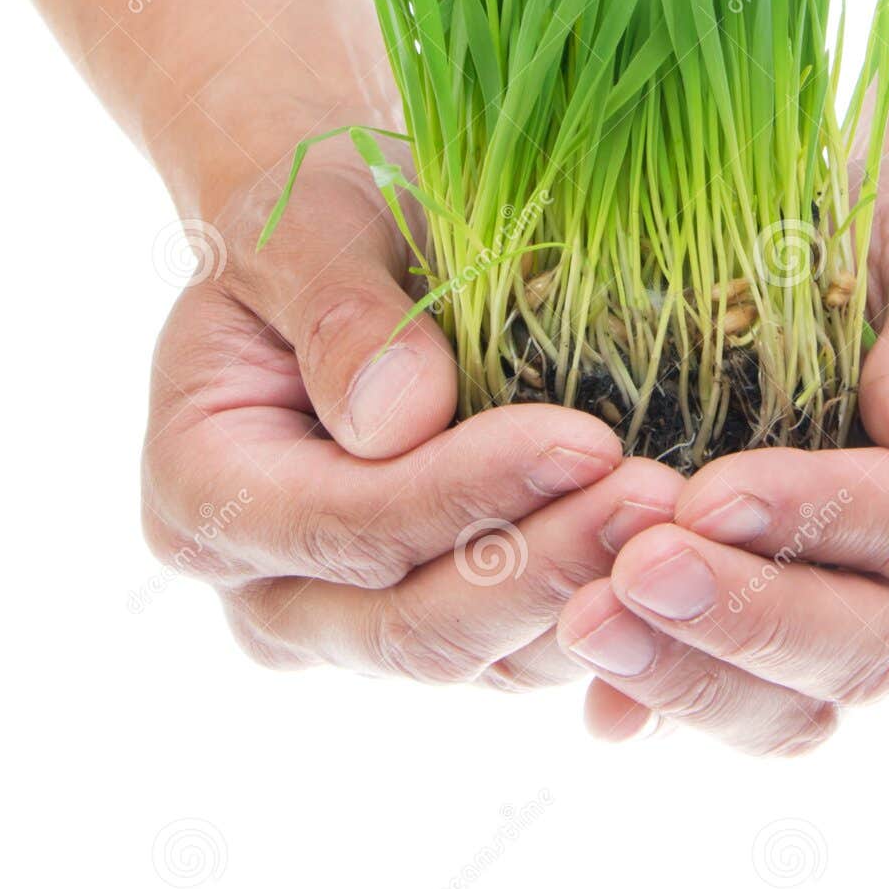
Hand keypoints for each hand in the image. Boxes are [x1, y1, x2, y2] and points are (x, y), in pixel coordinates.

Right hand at [141, 142, 681, 687]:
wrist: (356, 262)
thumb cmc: (323, 228)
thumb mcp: (307, 229)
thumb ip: (339, 313)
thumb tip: (399, 419)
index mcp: (201, 501)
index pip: (345, 527)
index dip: (466, 492)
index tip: (585, 436)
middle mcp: (271, 598)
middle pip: (413, 628)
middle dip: (545, 566)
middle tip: (659, 497)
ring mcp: (359, 631)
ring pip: (485, 661)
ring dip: (591, 598)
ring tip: (686, 519)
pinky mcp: (447, 633)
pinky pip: (530, 655)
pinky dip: (606, 616)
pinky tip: (680, 561)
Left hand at [555, 157, 888, 751]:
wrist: (875, 285)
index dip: (825, 513)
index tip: (708, 491)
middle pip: (883, 637)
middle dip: (753, 613)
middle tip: (633, 571)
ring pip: (820, 704)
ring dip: (702, 678)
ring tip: (591, 628)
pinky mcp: (821, 662)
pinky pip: (763, 715)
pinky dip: (679, 710)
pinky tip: (602, 702)